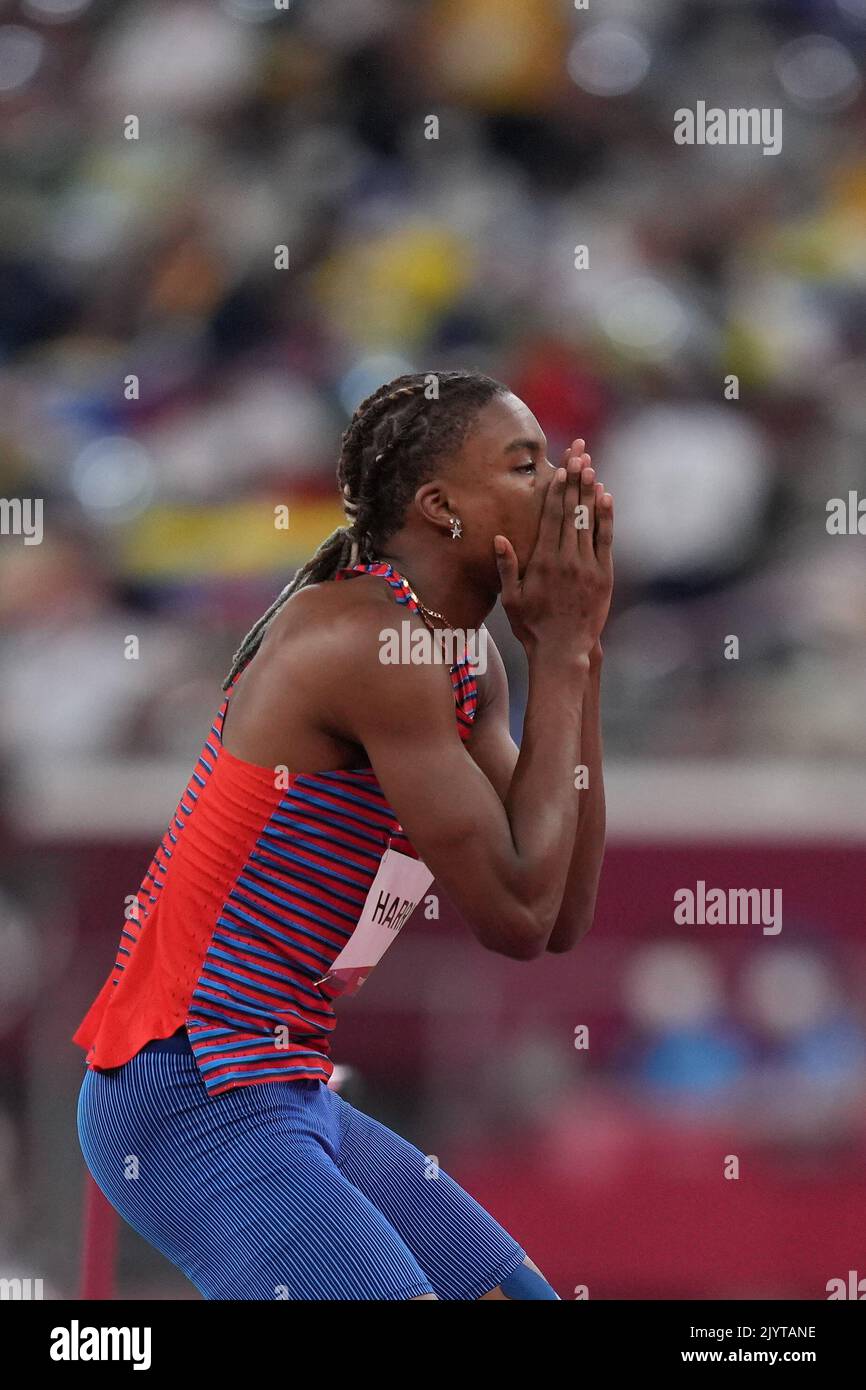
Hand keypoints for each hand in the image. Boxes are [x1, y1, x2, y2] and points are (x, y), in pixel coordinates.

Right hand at [494, 439, 613, 659]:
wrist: (564, 650)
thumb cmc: (532, 626)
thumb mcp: (511, 598)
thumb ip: (507, 567)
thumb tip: (499, 538)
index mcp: (543, 562)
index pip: (550, 517)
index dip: (556, 490)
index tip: (560, 468)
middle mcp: (566, 560)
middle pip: (571, 512)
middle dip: (575, 481)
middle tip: (579, 454)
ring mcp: (587, 566)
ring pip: (588, 521)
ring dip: (589, 492)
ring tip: (590, 467)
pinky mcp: (604, 576)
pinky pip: (605, 540)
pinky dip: (605, 518)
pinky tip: (605, 497)